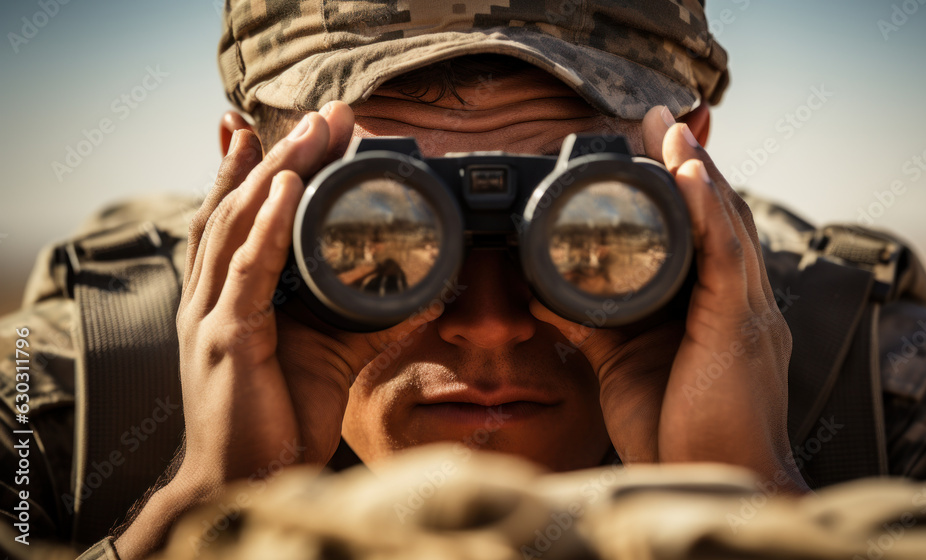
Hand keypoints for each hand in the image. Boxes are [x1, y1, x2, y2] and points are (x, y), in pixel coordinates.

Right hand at [115, 102, 438, 556]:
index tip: (268, 125)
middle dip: (276, 154)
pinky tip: (286, 188)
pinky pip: (247, 271)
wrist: (242, 483)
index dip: (248, 169)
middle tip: (320, 114)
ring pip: (237, 225)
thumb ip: (367, 317)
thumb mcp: (327, 355)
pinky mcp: (227, 341)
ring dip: (277, 171)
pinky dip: (266, 225)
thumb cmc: (275, 419)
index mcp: (226, 298)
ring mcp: (211, 317)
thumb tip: (427, 291)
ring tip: (313, 130)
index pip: (232, 218)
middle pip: (236, 206)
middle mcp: (208, 298)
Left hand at [531, 106, 806, 491]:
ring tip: (669, 128)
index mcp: (716, 309)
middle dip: (689, 163)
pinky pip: (727, 259)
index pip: (703, 233)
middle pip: (717, 216)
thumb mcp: (624, 364)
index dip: (683, 188)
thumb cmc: (678, 430)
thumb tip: (549, 292)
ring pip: (726, 225)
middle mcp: (739, 302)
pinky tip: (690, 177)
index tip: (651, 148)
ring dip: (698, 170)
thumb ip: (596, 323)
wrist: (711, 483)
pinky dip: (708, 213)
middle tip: (658, 118)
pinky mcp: (739, 329)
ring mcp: (746, 313)